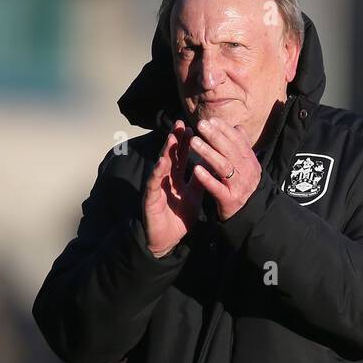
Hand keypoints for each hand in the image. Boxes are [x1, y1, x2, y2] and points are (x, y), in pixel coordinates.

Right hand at [142, 119, 202, 255]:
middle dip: (175, 139)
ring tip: (172, 137)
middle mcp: (165, 179)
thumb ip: (200, 180)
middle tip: (180, 123)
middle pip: (170, 155)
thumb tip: (212, 164)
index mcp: (176, 178)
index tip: (193, 128)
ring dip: (166, 151)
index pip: (181, 156)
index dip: (186, 143)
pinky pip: (154, 182)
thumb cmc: (179, 218)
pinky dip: (158, 171)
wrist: (167, 240)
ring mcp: (157, 187)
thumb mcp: (194, 196)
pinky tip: (162, 161)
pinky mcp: (150, 198)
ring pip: (161, 165)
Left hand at [188, 117, 261, 219]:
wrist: (250, 216)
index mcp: (250, 161)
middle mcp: (246, 172)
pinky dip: (206, 178)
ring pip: (223, 166)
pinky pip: (217, 188)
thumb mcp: (247, 166)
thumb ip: (242, 147)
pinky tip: (195, 169)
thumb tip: (238, 127)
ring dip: (208, 153)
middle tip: (201, 125)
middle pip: (230, 150)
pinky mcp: (229, 200)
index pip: (238, 141)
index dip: (225, 129)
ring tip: (194, 142)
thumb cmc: (243, 187)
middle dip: (215, 136)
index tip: (211, 120)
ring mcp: (238, 186)